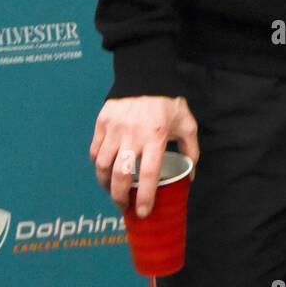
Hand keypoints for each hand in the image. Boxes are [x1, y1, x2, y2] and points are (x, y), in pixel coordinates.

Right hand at [89, 96, 199, 217]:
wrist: (145, 74)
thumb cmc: (168, 102)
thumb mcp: (186, 124)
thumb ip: (190, 150)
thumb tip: (190, 175)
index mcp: (156, 137)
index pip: (149, 175)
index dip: (145, 197)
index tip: (143, 212)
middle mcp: (132, 135)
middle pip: (120, 175)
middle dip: (120, 197)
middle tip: (124, 207)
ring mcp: (114, 129)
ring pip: (101, 165)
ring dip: (105, 184)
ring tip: (112, 191)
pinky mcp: (102, 123)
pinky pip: (94, 150)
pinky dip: (97, 164)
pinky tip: (105, 170)